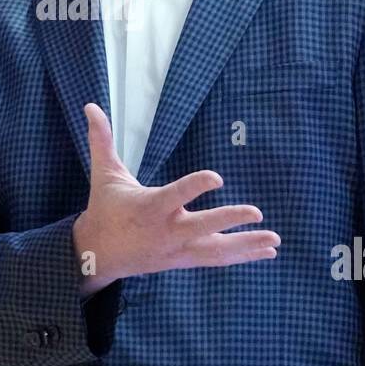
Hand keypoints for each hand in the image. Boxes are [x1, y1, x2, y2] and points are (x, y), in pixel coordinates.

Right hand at [72, 102, 279, 295]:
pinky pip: (217, 259)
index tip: (217, 177)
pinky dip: (242, 255)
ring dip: (246, 245)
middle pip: (202, 227)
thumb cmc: (105, 208)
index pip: (175, 195)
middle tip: (256, 212)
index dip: (196, 186)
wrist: (98, 254)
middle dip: (228, 220)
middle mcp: (166, 231)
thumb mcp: (103, 174)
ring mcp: (177, 249)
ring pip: (215, 250)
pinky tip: (267, 253)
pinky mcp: (184, 259)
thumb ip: (102, 139)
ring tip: (274, 241)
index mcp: (149, 208)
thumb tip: (90, 105)